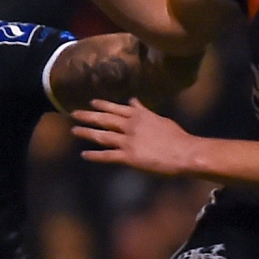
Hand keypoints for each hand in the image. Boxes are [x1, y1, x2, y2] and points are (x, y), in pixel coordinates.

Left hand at [73, 98, 198, 175]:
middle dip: (88, 115)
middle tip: (74, 113)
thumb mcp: (159, 118)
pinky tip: (84, 155)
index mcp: (139, 116)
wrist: (184, 152)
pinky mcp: (129, 157)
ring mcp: (128, 141)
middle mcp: (130, 126)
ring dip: (86, 132)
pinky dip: (95, 155)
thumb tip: (134, 101)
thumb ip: (144, 110)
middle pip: (105, 119)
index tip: (92, 101)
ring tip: (74, 130)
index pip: (117, 108)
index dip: (103, 105)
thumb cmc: (177, 137)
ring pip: (102, 135)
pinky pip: (107, 156)